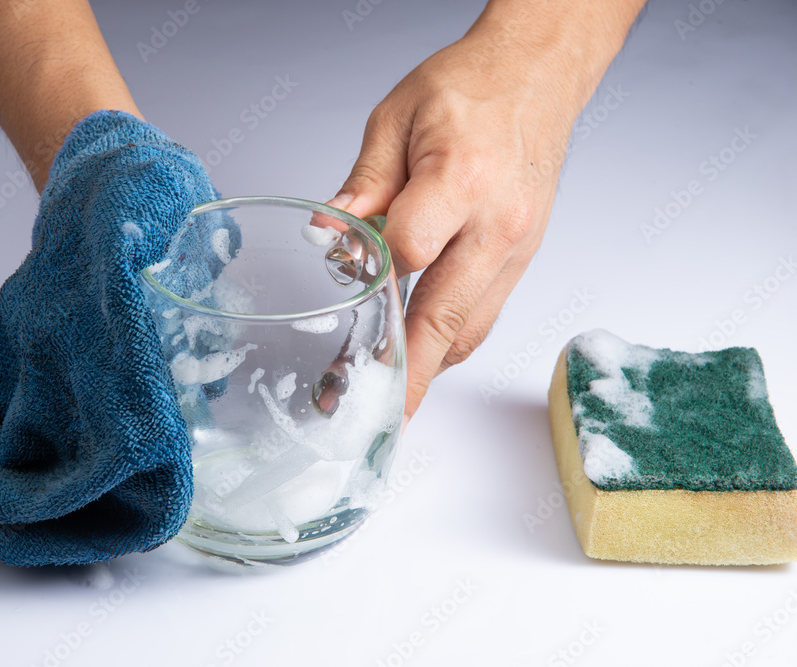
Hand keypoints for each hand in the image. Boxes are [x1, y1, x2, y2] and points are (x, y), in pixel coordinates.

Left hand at [328, 0, 642, 421]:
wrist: (538, 76)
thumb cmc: (471, 89)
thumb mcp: (396, 118)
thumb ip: (362, 186)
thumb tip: (329, 239)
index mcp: (462, 180)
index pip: (407, 253)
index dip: (370, 273)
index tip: (344, 283)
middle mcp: (497, 225)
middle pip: (445, 318)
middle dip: (405, 374)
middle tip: (372, 414)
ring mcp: (517, 248)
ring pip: (470, 330)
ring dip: (429, 368)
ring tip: (390, 398)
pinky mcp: (522, 259)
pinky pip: (484, 315)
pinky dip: (452, 342)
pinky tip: (423, 354)